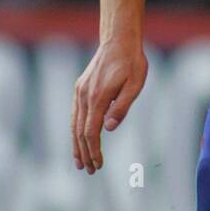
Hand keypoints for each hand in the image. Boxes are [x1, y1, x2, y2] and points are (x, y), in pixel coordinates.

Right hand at [71, 38, 147, 173]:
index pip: (91, 132)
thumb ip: (122, 107)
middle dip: (84, 153)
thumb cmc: (132, 62)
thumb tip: (108, 128)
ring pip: (74, 123)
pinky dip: (75, 129)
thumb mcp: (135, 85)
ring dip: (76, 144)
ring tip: (79, 161)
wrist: (118, 40)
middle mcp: (84, 96)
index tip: (98, 165)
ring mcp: (80, 91)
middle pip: (79, 132)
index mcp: (98, 97)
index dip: (93, 151)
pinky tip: (77, 138)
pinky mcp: (80, 87)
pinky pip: (74, 113)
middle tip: (89, 170)